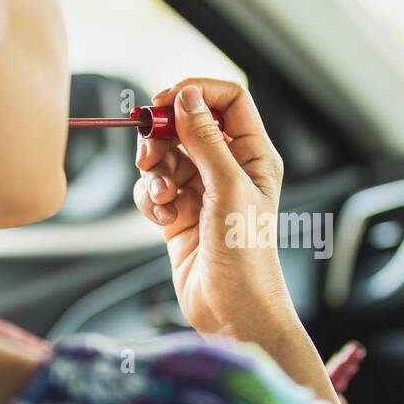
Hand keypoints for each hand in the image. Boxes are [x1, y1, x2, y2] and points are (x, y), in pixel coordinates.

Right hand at [133, 79, 295, 344]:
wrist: (233, 310)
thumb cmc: (246, 254)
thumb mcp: (228, 187)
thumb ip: (205, 139)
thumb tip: (187, 96)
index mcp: (254, 155)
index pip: (228, 100)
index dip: (195, 93)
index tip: (164, 102)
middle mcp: (230, 169)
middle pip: (188, 126)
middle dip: (163, 137)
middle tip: (149, 153)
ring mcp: (202, 193)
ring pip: (165, 158)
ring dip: (154, 173)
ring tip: (162, 196)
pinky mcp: (179, 216)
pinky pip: (154, 190)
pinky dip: (151, 200)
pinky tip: (163, 218)